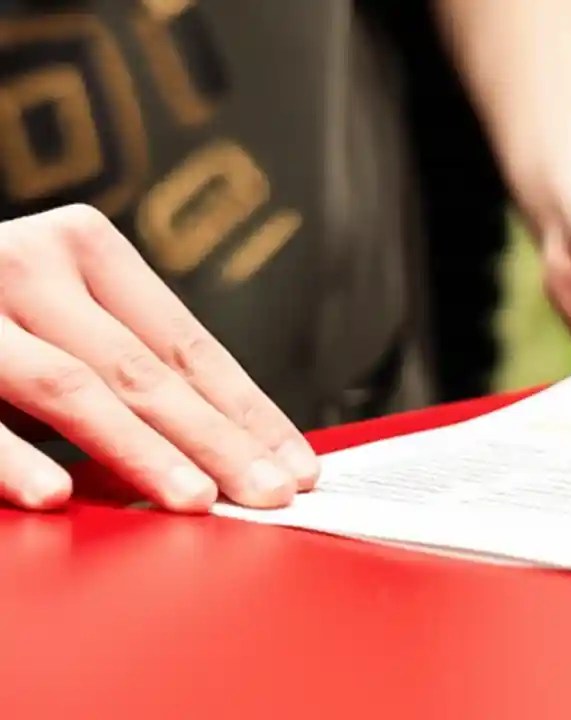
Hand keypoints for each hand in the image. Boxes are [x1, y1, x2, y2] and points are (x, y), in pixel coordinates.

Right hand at [0, 205, 317, 511]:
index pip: (189, 344)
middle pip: (145, 369)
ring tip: (193, 500)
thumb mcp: (63, 319)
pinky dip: (11, 456)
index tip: (295, 464)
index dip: (247, 410)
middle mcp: (28, 261)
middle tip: (267, 495)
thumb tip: (235, 449)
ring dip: (138, 451)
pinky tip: (56, 496)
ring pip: (71, 386)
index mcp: (84, 246)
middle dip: (216, 441)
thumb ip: (128, 367)